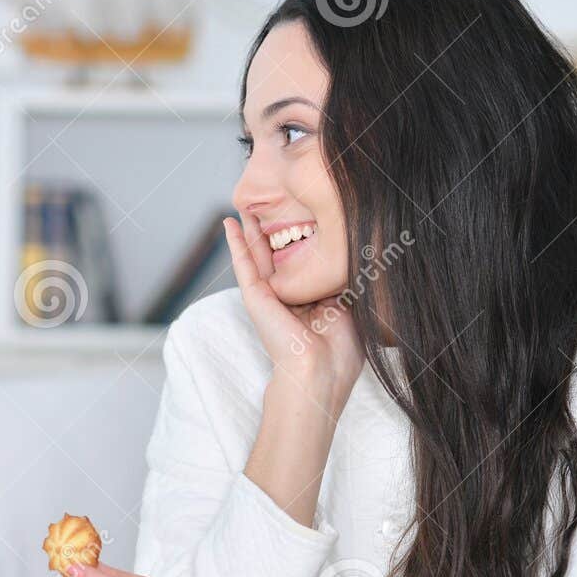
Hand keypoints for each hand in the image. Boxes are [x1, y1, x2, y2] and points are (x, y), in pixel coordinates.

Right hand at [224, 215, 362, 417]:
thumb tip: (348, 254)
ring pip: (255, 256)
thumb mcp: (348, 308)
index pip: (300, 266)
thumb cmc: (338, 352)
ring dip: (248, 231)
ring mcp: (268, 298)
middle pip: (274, 257)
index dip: (299, 242)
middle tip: (265, 205)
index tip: (301, 217)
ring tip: (243, 206)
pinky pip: (243, 264)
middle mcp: (285, 299)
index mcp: (307, 304)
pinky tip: (228, 224)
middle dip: (269, 232)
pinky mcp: (254, 297)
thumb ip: (340, 283)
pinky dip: (234, 243)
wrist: (319, 372)